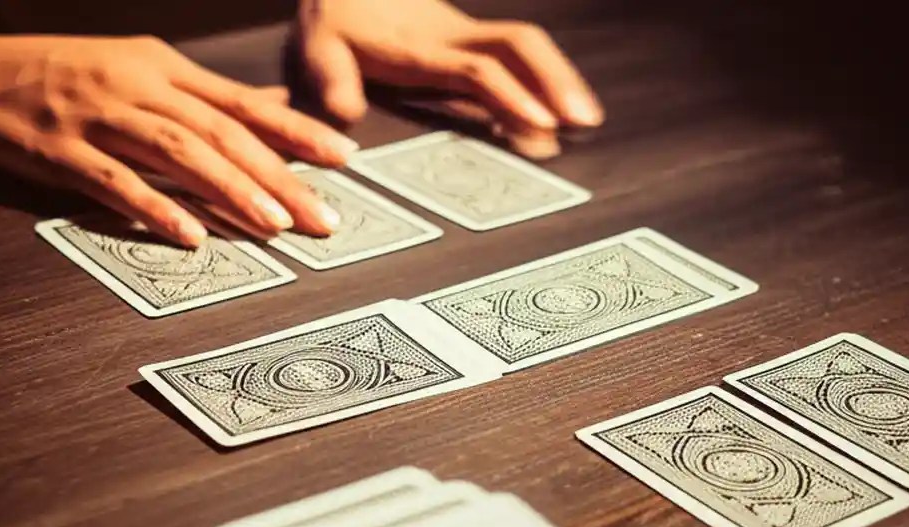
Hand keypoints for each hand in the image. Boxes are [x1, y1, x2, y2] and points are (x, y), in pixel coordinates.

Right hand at [0, 34, 357, 246]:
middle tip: (320, 216)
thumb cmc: (59, 71)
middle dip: (278, 176)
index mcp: (161, 66)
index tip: (344, 159)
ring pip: (177, 153)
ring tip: (273, 225)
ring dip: (230, 191)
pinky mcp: (58, 151)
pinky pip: (113, 182)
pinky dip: (155, 209)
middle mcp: (137, 86)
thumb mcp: (139, 66)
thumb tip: (272, 104)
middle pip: (221, 133)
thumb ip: (204, 94)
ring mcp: (97, 117)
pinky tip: (192, 236)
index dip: (297, 131)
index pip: (243, 103)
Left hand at [293, 0, 602, 157]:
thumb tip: (347, 113)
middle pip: (519, 45)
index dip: (511, 95)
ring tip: (588, 120)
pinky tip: (563, 110)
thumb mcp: (319, 48)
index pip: (477, 68)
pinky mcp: (471, 42)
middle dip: (556, 80)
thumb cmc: (335, 19)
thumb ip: (333, 79)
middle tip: (585, 122)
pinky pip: (518, 55)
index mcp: (420, 46)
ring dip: (561, 79)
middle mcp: (453, 37)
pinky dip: (546, 79)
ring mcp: (467, 37)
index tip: (541, 124)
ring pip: (526, 47)